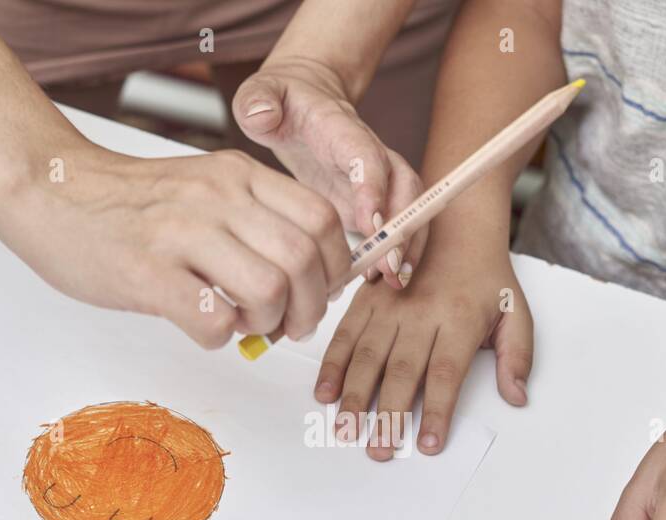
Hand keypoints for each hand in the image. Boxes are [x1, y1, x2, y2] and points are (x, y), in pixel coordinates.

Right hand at [1, 144, 350, 347]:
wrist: (49, 188)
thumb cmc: (129, 204)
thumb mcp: (205, 190)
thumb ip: (255, 224)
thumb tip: (305, 286)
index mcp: (239, 175)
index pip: (323, 220)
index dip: (334, 268)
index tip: (318, 292)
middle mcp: (218, 196)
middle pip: (304, 260)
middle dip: (309, 308)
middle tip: (288, 325)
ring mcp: (181, 232)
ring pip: (269, 290)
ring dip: (267, 324)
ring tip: (243, 325)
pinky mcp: (146, 272)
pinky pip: (212, 320)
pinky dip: (218, 338)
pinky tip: (201, 326)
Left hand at [234, 55, 426, 288]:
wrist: (305, 100)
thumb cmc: (282, 100)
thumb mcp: (261, 92)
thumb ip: (258, 101)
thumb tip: (263, 115)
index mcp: (340, 128)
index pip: (366, 156)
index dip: (373, 189)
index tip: (370, 224)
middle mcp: (368, 153)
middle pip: (402, 186)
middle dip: (402, 226)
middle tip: (391, 265)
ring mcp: (375, 179)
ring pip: (408, 208)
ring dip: (407, 244)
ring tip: (396, 279)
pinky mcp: (371, 200)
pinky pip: (394, 226)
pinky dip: (396, 252)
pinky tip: (385, 280)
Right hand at [314, 241, 533, 460]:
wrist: (455, 221)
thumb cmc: (486, 277)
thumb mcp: (516, 311)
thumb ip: (518, 356)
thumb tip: (517, 397)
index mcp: (458, 321)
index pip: (445, 374)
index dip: (435, 411)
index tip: (427, 444)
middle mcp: (420, 314)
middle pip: (401, 372)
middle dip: (387, 415)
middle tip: (378, 450)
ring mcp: (388, 306)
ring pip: (368, 357)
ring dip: (354, 397)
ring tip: (345, 430)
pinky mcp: (366, 300)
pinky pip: (345, 335)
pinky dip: (332, 364)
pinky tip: (324, 392)